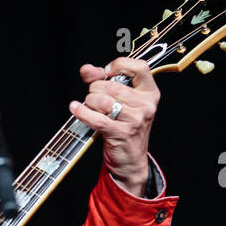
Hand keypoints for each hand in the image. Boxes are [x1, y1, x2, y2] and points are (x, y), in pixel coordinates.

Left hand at [69, 57, 158, 196]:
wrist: (130, 160)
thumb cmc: (124, 126)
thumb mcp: (121, 101)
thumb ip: (104, 80)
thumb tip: (86, 69)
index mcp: (150, 92)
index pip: (140, 67)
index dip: (119, 65)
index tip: (107, 72)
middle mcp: (146, 105)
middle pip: (113, 85)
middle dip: (95, 89)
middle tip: (93, 97)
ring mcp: (136, 120)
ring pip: (103, 100)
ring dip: (89, 101)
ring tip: (89, 106)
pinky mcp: (122, 133)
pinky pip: (96, 118)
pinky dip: (82, 112)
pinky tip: (75, 108)